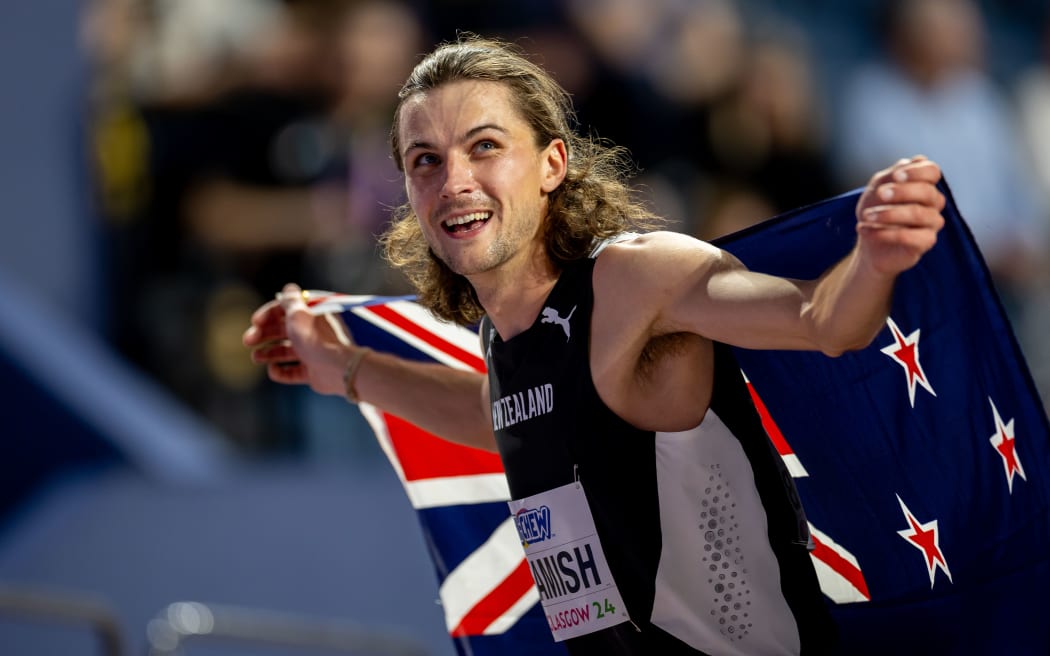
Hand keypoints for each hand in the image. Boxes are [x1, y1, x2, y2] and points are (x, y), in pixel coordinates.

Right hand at [242, 283, 356, 395]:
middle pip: (283, 331)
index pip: (286, 310)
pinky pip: (293, 372)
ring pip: (286, 351)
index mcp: (311, 315)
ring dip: (269, 353)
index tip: (255, 322)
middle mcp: (312, 332)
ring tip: (256, 357)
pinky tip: (273, 370)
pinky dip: (281, 371)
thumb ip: (291, 301)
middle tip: (248, 340)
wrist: (338, 368)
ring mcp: (313, 352)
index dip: (268, 314)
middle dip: (264, 334)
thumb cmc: (317, 339)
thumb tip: (289, 288)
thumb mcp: (299, 314)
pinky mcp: (313, 371)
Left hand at [854, 155, 945, 275]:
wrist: (870, 243)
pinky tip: (864, 230)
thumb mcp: (877, 189)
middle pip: (927, 191)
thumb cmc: (876, 211)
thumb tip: (908, 163)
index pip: (932, 171)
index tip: (896, 176)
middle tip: (880, 194)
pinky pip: (909, 236)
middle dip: (901, 191)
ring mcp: (932, 222)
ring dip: (888, 214)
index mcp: (924, 184)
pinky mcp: (926, 241)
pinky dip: (884, 233)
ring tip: (866, 216)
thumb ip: (891, 176)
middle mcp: (933, 202)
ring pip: (918, 214)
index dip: (916, 171)